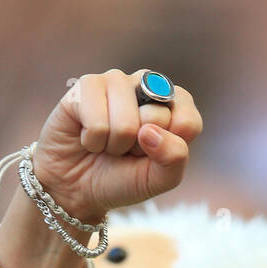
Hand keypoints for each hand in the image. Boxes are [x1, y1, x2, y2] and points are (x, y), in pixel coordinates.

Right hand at [31, 68, 202, 223]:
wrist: (77, 186)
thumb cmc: (123, 177)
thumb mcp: (159, 178)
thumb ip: (174, 157)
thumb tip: (151, 131)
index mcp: (173, 102)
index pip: (188, 121)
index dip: (169, 148)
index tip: (153, 153)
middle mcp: (146, 84)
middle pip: (157, 118)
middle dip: (140, 147)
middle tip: (126, 149)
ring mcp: (115, 81)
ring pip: (126, 123)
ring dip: (114, 145)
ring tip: (106, 142)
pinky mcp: (85, 86)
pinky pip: (97, 123)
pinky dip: (92, 140)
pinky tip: (87, 136)